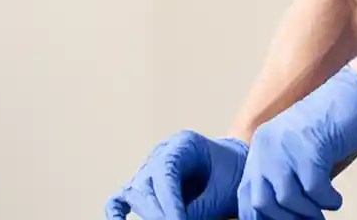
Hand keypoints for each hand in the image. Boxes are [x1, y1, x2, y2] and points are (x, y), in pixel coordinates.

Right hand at [107, 130, 248, 219]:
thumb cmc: (234, 172)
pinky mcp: (146, 186)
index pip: (166, 174)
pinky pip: (122, 198)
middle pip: (146, 185)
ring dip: (148, 214)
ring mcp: (151, 169)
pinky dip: (117, 211)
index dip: (169, 204)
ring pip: (135, 193)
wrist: (239, 165)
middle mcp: (161, 154)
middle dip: (158, 213)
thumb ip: (199, 208)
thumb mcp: (222, 190)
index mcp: (183, 145)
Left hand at [237, 66, 356, 219]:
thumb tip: (286, 214)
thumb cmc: (336, 124)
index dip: (260, 218)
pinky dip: (327, 201)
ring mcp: (286, 144)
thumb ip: (288, 179)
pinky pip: (313, 190)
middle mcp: (266, 144)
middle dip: (286, 219)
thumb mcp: (301, 152)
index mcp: (260, 146)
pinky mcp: (310, 146)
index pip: (245, 195)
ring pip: (286, 200)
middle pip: (261, 202)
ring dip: (308, 213)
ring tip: (323, 213)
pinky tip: (336, 198)